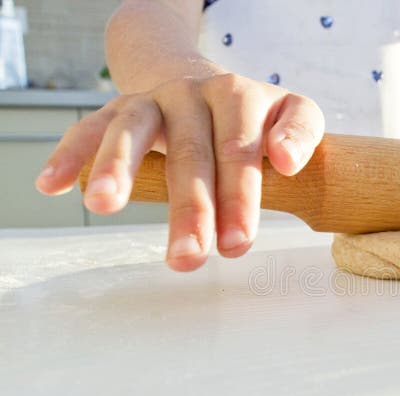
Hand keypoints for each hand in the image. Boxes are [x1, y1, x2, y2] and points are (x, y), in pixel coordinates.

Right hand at [35, 73, 324, 270]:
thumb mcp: (293, 114)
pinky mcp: (120, 109)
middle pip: (190, 152)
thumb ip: (300, 134)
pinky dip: (71, 153)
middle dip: (189, 207)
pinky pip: (90, 127)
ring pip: (133, 131)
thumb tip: (285, 161)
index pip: (240, 150)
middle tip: (189, 256)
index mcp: (239, 97)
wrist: (209, 88)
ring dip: (117, 167)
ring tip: (104, 207)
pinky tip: (53, 185)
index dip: (240, 197)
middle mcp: (193, 93)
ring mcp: (153, 100)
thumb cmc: (257, 119)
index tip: (237, 244)